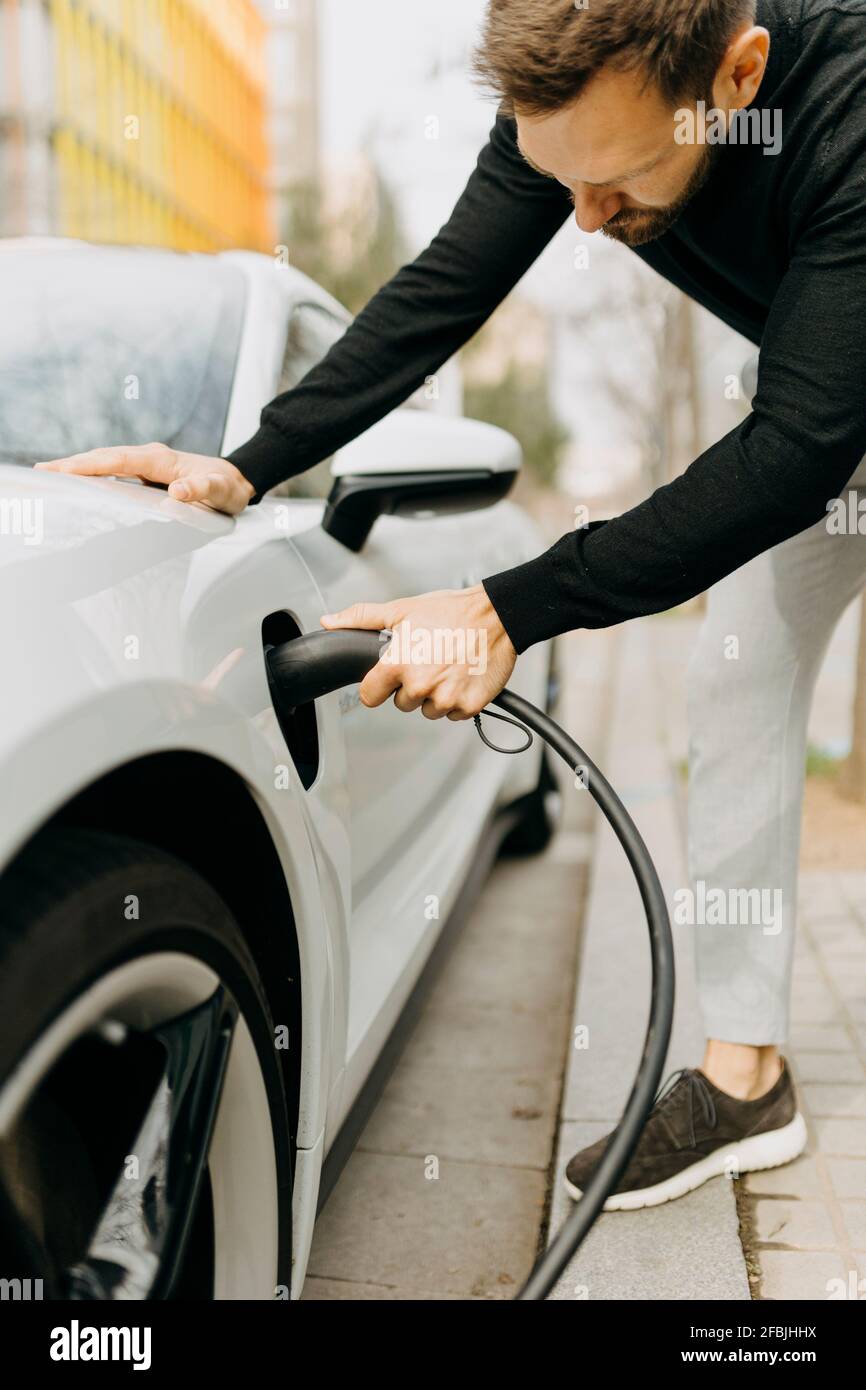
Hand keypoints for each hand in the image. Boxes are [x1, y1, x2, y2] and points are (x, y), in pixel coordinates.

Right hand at [34, 443, 254, 514]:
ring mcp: (147, 463)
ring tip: (51, 475)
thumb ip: (201, 490)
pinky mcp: (146, 472)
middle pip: (105, 456)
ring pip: (107, 461)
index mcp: (162, 460)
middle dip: (74, 464)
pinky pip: (114, 470)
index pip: (119, 460)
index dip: (91, 465)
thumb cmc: (228, 488)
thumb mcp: (221, 492)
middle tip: (43, 473)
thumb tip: (178, 491)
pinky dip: (93, 473)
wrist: (237, 481)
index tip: (65, 470)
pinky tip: (78, 481)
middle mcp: (151, 457)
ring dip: (79, 467)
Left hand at [321, 584, 516, 718]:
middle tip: (429, 660)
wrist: (496, 616)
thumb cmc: (450, 611)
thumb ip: (361, 618)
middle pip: (401, 703)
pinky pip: (453, 713)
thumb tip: (329, 621)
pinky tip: (462, 676)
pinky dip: (458, 699)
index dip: (378, 685)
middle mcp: (420, 685)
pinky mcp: (468, 706)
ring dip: (435, 694)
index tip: (391, 675)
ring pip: (428, 710)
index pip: (369, 695)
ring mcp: (445, 698)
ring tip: (447, 666)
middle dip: (411, 686)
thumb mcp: (401, 610)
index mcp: (398, 664)